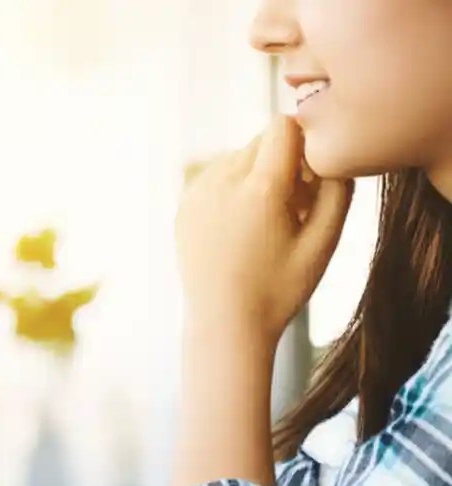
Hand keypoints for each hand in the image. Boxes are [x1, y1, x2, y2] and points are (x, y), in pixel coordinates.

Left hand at [175, 115, 353, 344]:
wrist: (224, 324)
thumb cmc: (280, 288)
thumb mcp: (324, 242)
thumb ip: (337, 189)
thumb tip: (332, 152)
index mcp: (259, 189)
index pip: (283, 125)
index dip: (304, 144)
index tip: (310, 179)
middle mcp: (221, 183)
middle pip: (260, 141)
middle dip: (282, 161)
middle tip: (293, 206)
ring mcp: (196, 194)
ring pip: (236, 157)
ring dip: (256, 175)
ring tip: (267, 220)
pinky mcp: (183, 207)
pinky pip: (214, 178)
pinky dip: (232, 190)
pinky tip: (242, 228)